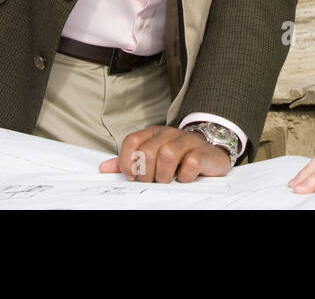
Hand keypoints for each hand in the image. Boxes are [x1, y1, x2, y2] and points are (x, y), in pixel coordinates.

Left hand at [98, 126, 232, 182]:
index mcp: (153, 133)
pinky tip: (184, 178)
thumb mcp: (152, 156)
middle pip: (148, 151)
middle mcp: (169, 134)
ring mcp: (187, 141)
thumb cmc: (177, 156)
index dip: (127, 161)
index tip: (132, 176)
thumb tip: (104, 168)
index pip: (131, 141)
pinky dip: (184, 176)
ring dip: (164, 175)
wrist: (210, 152)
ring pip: (167, 155)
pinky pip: (190, 164)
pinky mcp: (202, 152)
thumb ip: (129, 161)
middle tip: (151, 181)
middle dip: (146, 173)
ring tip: (167, 181)